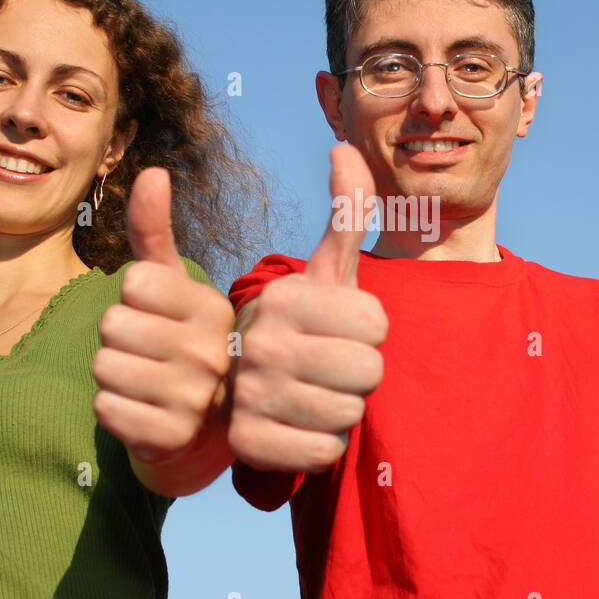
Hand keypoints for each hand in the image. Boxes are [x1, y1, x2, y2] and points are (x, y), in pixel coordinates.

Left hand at [92, 167, 233, 475]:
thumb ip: (155, 230)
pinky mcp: (170, 437)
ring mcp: (193, 399)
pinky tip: (141, 410)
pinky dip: (112, 408)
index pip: (134, 281)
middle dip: (117, 337)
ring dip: (112, 374)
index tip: (158, 315)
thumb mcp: (173, 285)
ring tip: (145, 380)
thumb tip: (152, 170)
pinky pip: (104, 408)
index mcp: (213, 308)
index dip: (132, 297)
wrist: (204, 428)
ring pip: (103, 365)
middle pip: (111, 324)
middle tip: (147, 352)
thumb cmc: (181, 341)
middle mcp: (211, 352)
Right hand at [228, 145, 388, 472]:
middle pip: (369, 372)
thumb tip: (345, 146)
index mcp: (283, 296)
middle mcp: (261, 343)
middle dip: (360, 374)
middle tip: (328, 367)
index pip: (377, 324)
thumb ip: (343, 212)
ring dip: (340, 410)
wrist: (221, 390)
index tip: (339, 331)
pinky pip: (324, 452)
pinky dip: (319, 445)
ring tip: (311, 394)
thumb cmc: (288, 325)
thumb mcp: (317, 271)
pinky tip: (297, 427)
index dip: (369, 332)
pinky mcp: (247, 444)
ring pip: (349, 415)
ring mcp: (250, 395)